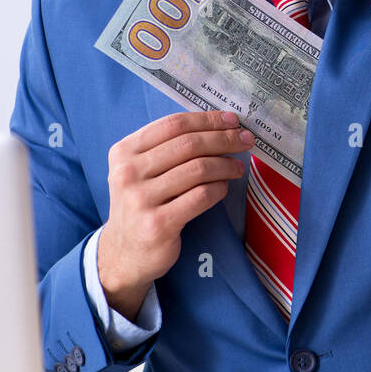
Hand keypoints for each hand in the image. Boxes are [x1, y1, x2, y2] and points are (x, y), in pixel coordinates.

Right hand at [99, 110, 251, 320]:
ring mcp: (140, 199)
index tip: (233, 120)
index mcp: (124, 151)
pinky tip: (224, 188)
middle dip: (223, 139)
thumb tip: (220, 125)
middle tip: (246, 140)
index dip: (207, 120)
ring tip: (238, 167)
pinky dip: (219, 188)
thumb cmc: (143, 203)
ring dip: (225, 165)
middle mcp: (128, 173)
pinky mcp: (157, 223)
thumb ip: (169, 147)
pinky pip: (201, 196)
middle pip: (188, 144)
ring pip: (198, 169)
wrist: (124, 252)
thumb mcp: (142, 170)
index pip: (173, 124)